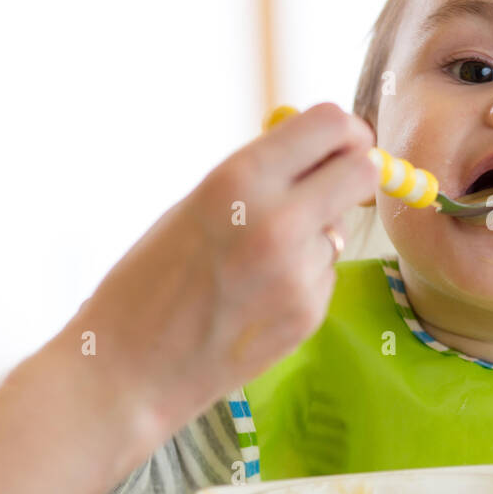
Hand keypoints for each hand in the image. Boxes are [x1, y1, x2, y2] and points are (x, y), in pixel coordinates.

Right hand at [67, 101, 378, 450]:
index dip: (344, 130)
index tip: (340, 141)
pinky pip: (325, 272)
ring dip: (315, 234)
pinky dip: (303, 276)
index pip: (331, 124)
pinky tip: (258, 295)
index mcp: (239, 180)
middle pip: (363, 170)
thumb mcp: (197, 202)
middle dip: (353, 172)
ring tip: (257, 261)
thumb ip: (262, 175)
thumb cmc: (151, 278)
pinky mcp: (309, 313)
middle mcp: (278, 221)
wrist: (129, 369)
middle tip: (331, 183)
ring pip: (341, 228)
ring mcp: (299, 273)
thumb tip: (329, 150)